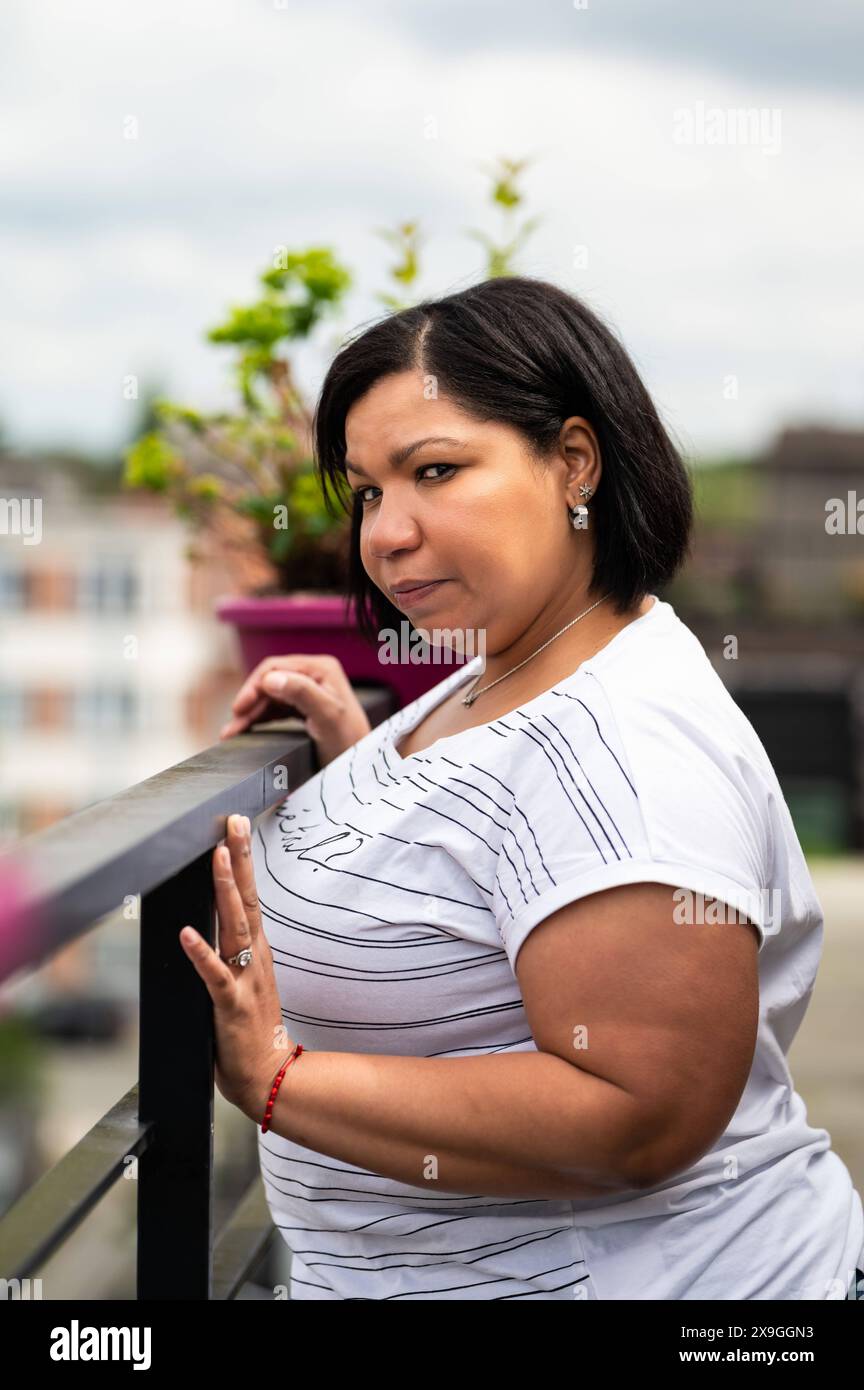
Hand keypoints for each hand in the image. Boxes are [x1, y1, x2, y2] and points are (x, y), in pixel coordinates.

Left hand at [179, 813, 295, 1121]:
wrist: (269, 1077)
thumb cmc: (251, 1031)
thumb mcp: (244, 982)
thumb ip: (231, 954)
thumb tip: (208, 925)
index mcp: (256, 951)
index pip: (249, 896)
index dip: (243, 860)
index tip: (237, 826)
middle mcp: (255, 957)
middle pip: (247, 899)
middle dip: (239, 858)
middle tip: (234, 823)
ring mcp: (246, 979)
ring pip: (235, 926)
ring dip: (225, 890)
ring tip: (216, 858)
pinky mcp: (232, 1005)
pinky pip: (215, 975)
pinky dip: (201, 952)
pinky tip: (187, 934)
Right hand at [219, 654, 371, 766]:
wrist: (363, 768)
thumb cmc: (349, 743)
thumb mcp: (326, 717)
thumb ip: (301, 693)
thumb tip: (270, 679)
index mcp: (321, 669)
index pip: (275, 667)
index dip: (253, 686)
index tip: (238, 709)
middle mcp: (315, 674)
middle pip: (270, 681)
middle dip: (248, 703)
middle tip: (231, 728)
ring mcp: (309, 690)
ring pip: (270, 696)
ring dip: (250, 713)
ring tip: (232, 733)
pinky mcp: (305, 707)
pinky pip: (276, 708)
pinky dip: (259, 718)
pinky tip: (246, 730)